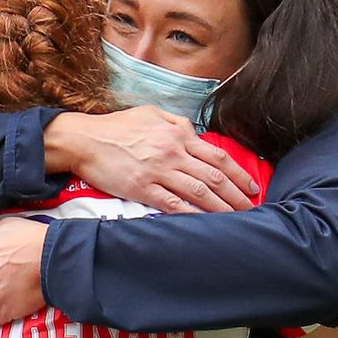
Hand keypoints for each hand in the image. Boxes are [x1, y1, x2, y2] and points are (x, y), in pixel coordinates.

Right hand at [46, 106, 259, 213]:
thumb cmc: (116, 127)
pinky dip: (193, 216)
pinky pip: (174, 205)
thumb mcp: (151, 113)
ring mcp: (158, 172)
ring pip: (200, 193)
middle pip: (215, 178)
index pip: (218, 157)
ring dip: (222, 209)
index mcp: (178, 134)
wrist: (84, 140)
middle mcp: (173, 153)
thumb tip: (195, 134)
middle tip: (251, 210)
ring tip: (236, 220)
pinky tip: (206, 225)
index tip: (252, 187)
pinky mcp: (142, 188)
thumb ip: (178, 123)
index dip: (240, 174)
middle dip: (237, 196)